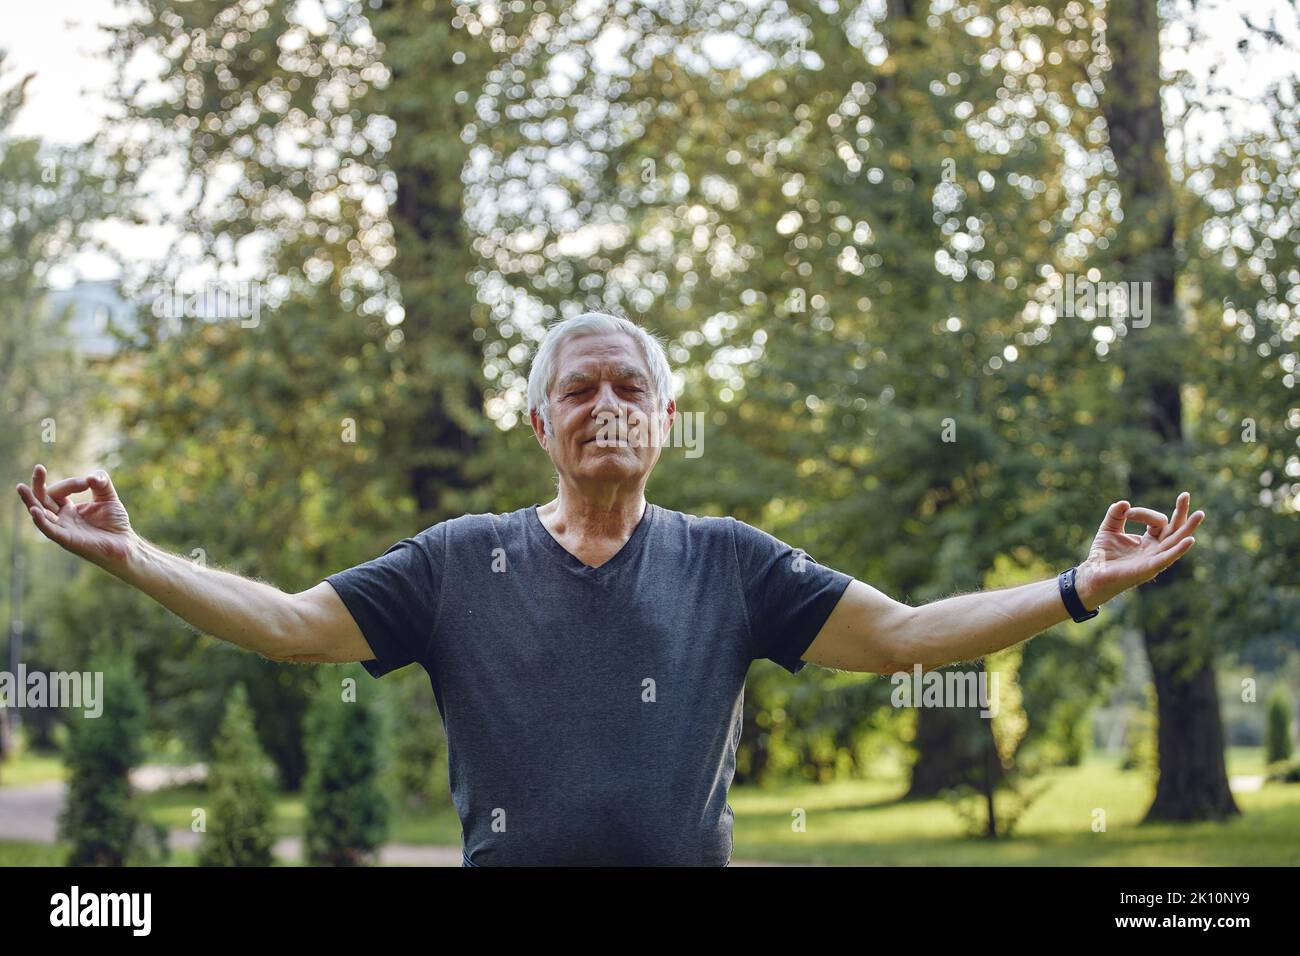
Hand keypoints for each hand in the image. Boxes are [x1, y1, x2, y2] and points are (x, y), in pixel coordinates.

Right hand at [15, 465, 136, 569]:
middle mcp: (61, 519)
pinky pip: (50, 530)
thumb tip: (90, 477)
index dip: (70, 484)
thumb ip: (101, 482)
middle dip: (38, 485)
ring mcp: (63, 529)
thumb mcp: (108, 496)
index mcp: (67, 509)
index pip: (58, 492)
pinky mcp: (67, 540)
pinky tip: (34, 510)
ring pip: (40, 514)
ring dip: (30, 501)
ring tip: (21, 487)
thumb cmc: (115, 522)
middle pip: (43, 500)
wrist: (125, 543)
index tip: (87, 483)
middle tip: (39, 468)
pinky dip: (41, 521)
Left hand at [1074, 492, 1203, 609]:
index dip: (1143, 513)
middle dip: (1181, 512)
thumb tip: (1125, 503)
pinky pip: (1167, 558)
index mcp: (1150, 540)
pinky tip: (1189, 540)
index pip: (1158, 521)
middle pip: (1175, 529)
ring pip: (1176, 542)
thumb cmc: (1103, 554)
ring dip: (1188, 528)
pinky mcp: (1149, 568)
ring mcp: (1154, 559)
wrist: (1092, 574)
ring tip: (1200, 514)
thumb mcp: (1109, 529)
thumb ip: (1115, 514)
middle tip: (1185, 495)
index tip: (1127, 513)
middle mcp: (1156, 549)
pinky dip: (1178, 550)